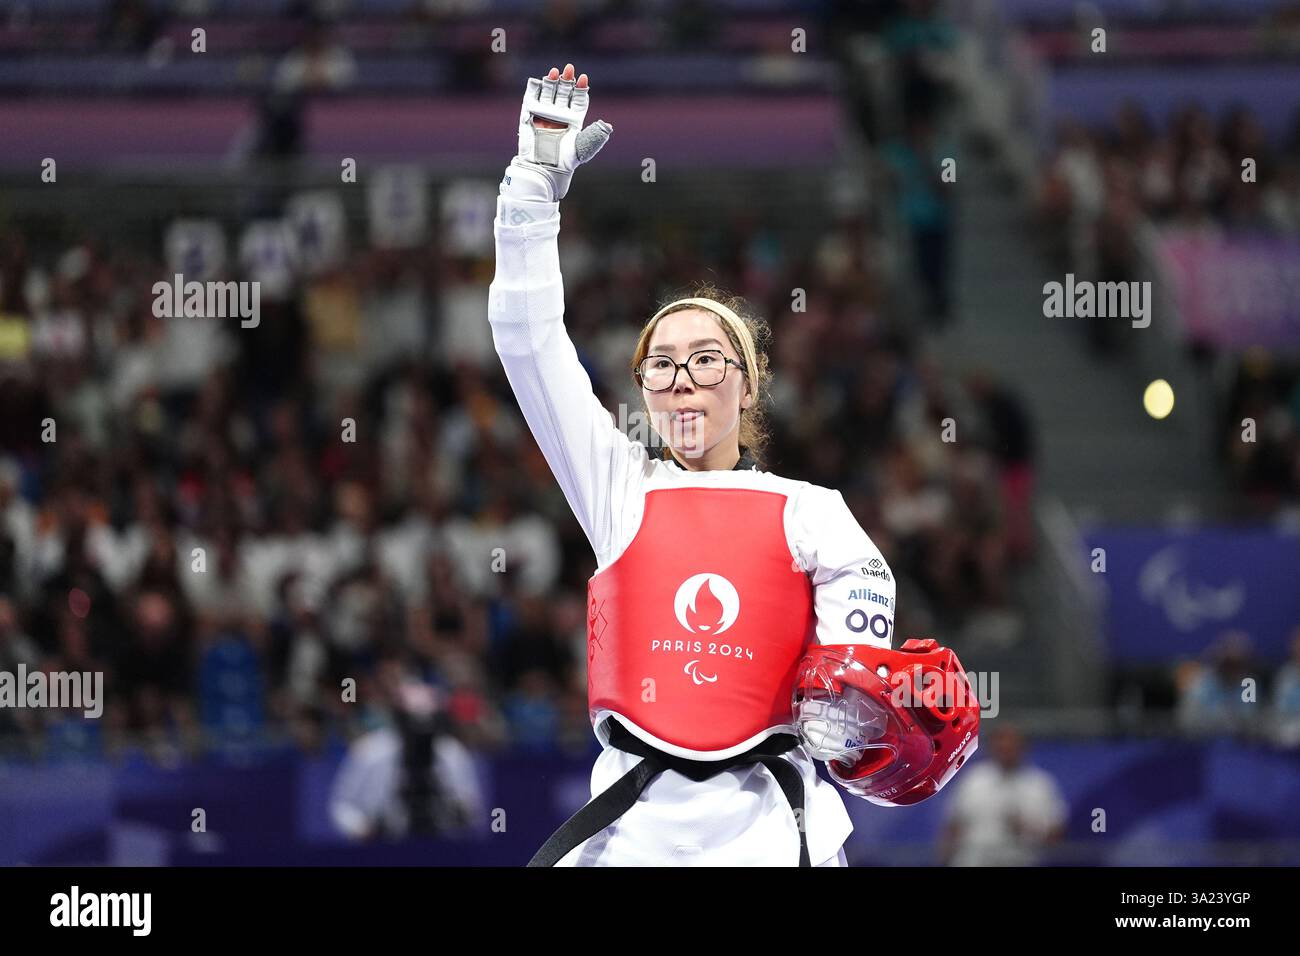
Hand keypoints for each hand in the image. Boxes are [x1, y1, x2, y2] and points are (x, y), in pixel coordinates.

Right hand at [505, 63, 612, 202]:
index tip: (583, 78)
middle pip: (564, 92)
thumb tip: (608, 126)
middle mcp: (560, 115)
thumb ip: (595, 136)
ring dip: (552, 81)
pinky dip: (534, 87)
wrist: (542, 168)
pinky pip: (532, 97)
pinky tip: (540, 80)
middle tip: (570, 67)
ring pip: (549, 92)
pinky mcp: (529, 114)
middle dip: (567, 80)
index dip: (581, 88)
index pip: (579, 99)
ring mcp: (544, 113)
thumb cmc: (564, 162)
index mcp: (574, 120)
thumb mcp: (583, 148)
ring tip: (556, 71)